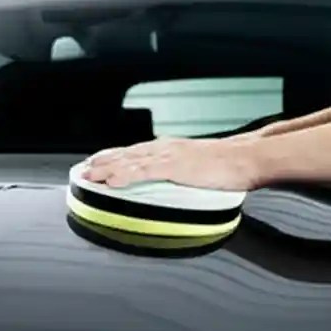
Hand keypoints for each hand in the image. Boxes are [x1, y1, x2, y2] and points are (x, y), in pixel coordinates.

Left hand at [82, 137, 260, 190]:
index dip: (114, 157)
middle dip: (103, 161)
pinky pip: (143, 172)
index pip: (136, 152)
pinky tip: (111, 181)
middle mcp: (165, 149)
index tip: (97, 162)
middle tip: (83, 169)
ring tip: (88, 175)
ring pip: (129, 161)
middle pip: (126, 154)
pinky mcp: (174, 167)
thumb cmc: (229, 165)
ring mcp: (168, 157)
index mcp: (171, 149)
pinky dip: (124, 175)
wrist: (247, 158)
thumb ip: (184, 171)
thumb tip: (177, 180)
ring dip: (106, 168)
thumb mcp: (200, 166)